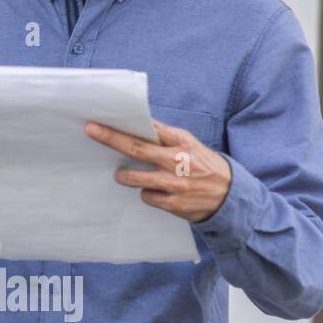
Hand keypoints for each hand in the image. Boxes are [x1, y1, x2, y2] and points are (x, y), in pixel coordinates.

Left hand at [85, 119, 231, 222]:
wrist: (231, 196)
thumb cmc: (204, 166)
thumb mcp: (190, 145)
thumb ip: (166, 138)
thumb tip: (137, 128)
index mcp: (182, 142)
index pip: (149, 129)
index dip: (124, 125)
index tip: (102, 120)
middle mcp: (178, 160)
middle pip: (137, 148)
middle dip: (111, 139)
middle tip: (92, 131)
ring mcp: (175, 183)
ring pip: (136, 178)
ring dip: (124, 176)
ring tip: (122, 174)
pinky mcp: (173, 203)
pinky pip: (146, 196)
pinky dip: (146, 193)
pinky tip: (155, 191)